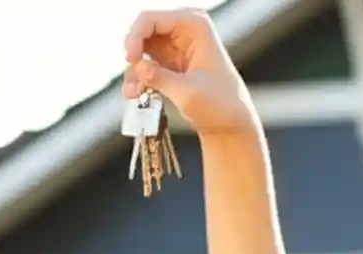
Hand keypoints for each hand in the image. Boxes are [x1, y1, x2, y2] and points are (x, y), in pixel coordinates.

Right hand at [123, 9, 258, 136]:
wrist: (232, 125)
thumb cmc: (221, 106)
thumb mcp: (188, 93)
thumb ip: (160, 77)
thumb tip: (138, 68)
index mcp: (195, 25)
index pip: (151, 19)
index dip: (134, 37)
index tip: (131, 60)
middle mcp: (185, 31)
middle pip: (142, 32)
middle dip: (134, 56)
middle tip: (133, 79)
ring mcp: (176, 47)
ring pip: (141, 51)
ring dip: (134, 72)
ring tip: (134, 93)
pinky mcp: (170, 65)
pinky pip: (145, 66)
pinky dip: (138, 79)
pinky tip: (137, 95)